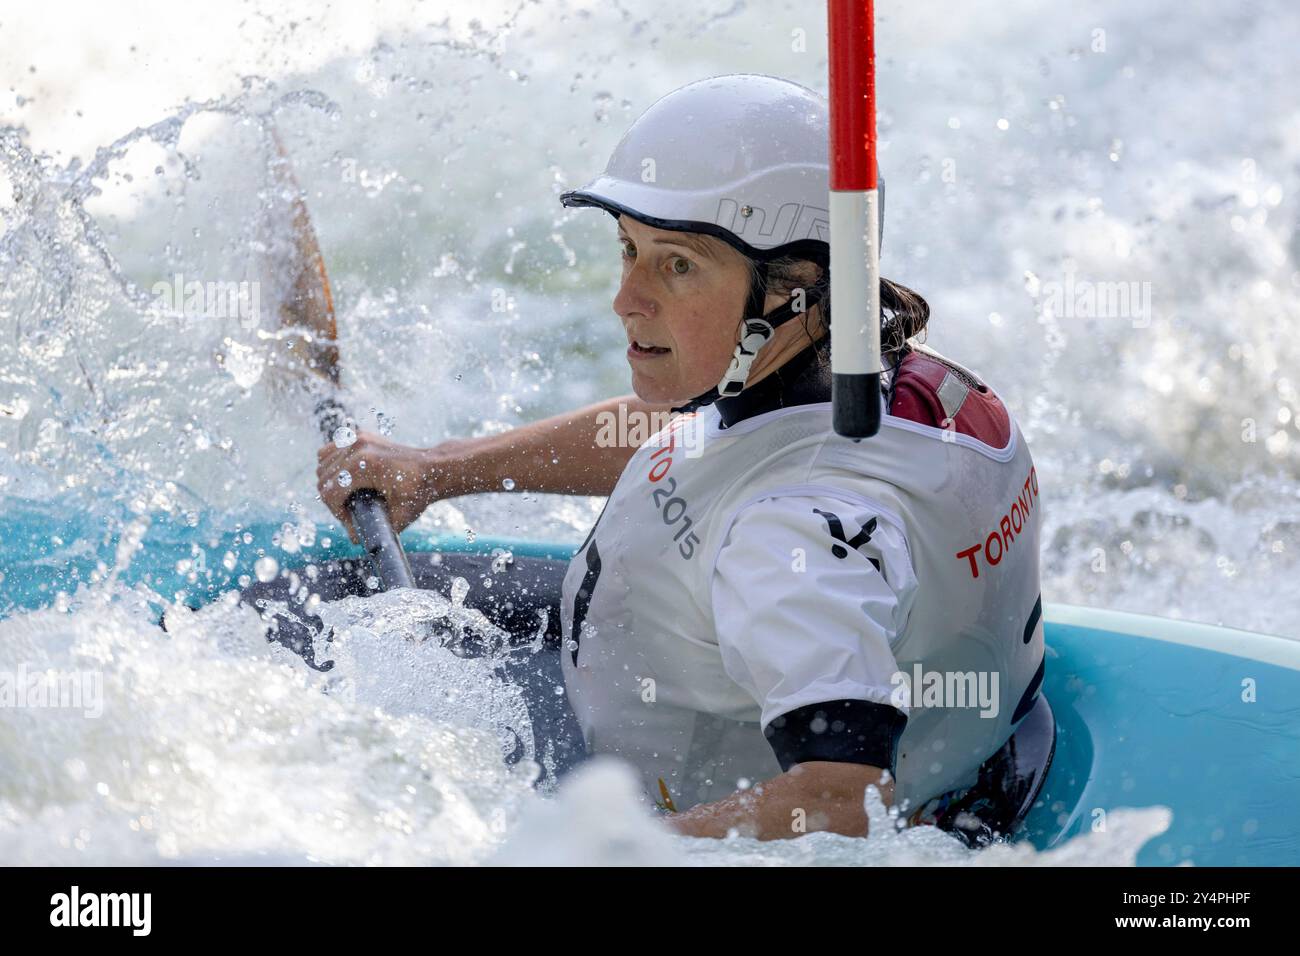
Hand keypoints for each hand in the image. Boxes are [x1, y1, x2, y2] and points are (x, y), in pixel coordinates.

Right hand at [315, 431, 479, 541]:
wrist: (434, 468)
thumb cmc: (419, 491)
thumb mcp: (400, 516)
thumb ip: (376, 529)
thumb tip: (356, 540)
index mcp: (365, 465)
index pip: (330, 492)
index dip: (337, 512)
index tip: (351, 521)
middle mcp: (358, 447)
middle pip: (324, 479)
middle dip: (333, 500)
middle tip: (350, 512)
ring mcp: (358, 438)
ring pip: (323, 463)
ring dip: (331, 482)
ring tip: (347, 496)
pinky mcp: (360, 435)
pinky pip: (331, 450)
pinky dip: (332, 464)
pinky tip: (344, 478)